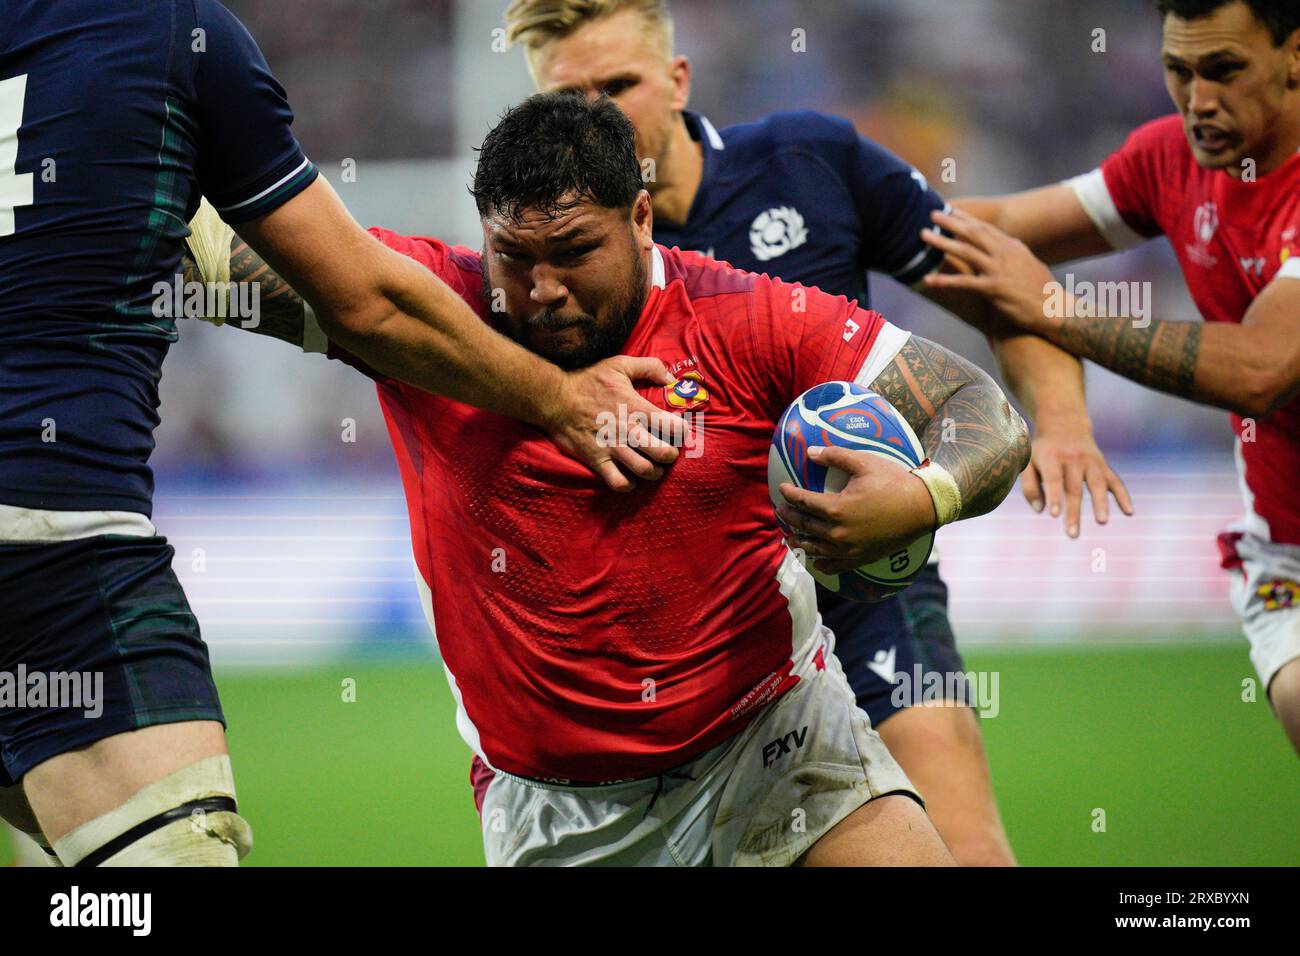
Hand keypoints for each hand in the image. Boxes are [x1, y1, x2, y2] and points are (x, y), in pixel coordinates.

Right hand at [545, 355, 685, 492]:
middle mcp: (628, 431)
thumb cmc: (589, 381)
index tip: (678, 431)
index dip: (681, 432)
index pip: (672, 427)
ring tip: (652, 466)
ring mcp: (612, 448)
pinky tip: (630, 477)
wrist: (555, 399)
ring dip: (654, 472)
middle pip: (663, 453)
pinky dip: (629, 484)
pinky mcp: (597, 461)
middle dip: (671, 455)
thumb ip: (649, 367)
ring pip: (644, 470)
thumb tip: (671, 379)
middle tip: (668, 452)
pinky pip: (618, 482)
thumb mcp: (620, 364)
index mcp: (637, 408)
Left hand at [774, 446, 936, 575]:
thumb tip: (810, 452)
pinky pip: (835, 566)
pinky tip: (816, 562)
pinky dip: (822, 565)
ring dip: (800, 542)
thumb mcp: (864, 462)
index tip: (782, 488)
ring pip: (815, 548)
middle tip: (781, 511)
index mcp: (836, 509)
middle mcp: (838, 533)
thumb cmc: (893, 482)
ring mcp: (849, 549)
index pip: (803, 502)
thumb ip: (835, 456)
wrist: (922, 507)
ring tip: (790, 537)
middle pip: (805, 525)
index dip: (789, 494)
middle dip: (790, 517)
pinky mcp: (861, 558)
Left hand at [921, 209, 1058, 331]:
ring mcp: (999, 270)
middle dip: (951, 222)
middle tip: (932, 214)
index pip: (986, 228)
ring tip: (923, 235)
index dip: (966, 218)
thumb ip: (1017, 252)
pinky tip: (927, 280)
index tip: (951, 210)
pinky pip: (964, 283)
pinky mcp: (994, 288)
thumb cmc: (1043, 290)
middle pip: (973, 233)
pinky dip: (944, 282)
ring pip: (965, 251)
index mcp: (1013, 246)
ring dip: (942, 242)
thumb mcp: (1031, 263)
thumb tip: (1013, 243)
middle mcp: (1005, 253)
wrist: (1055, 309)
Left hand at [1023, 419, 1133, 536]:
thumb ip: (1030, 486)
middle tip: (1072, 535)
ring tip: (1102, 522)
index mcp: (1051, 457)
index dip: (1054, 496)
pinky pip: (1116, 481)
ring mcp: (1091, 462)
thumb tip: (1040, 511)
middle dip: (1074, 512)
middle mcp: (1073, 458)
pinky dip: (1123, 496)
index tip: (1054, 515)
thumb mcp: (1028, 462)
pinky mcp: (1104, 466)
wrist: (1065, 424)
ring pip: (1097, 484)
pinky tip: (1129, 512)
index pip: (1054, 479)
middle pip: (1074, 488)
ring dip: (1101, 503)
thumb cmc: (1042, 451)